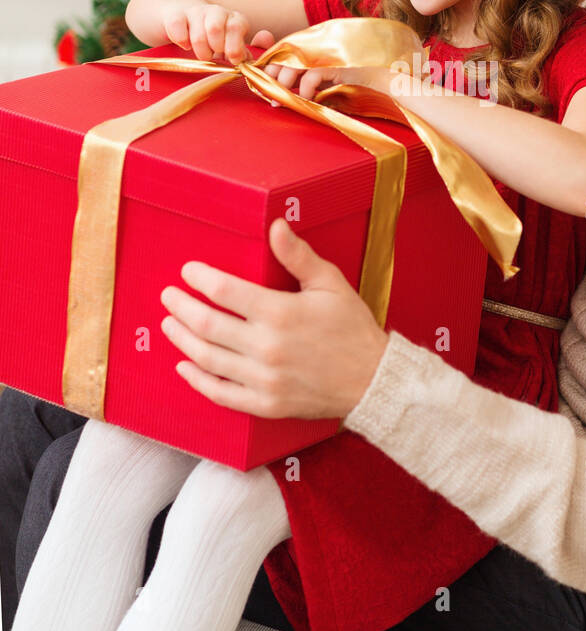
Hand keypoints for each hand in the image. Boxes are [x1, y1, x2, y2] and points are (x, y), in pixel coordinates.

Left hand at [160, 217, 388, 418]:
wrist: (373, 380)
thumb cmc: (352, 328)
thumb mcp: (330, 283)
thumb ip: (297, 255)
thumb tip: (275, 226)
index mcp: (280, 313)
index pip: (224, 291)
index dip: (200, 278)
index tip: (188, 271)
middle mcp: (266, 348)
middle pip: (206, 325)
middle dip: (180, 307)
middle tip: (168, 296)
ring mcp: (264, 380)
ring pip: (207, 358)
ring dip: (181, 339)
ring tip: (169, 324)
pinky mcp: (265, 404)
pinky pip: (221, 393)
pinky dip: (197, 380)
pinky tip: (184, 365)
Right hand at [161, 0, 266, 65]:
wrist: (186, 21)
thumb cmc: (216, 41)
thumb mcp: (235, 47)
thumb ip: (253, 49)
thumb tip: (266, 37)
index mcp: (235, 19)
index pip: (236, 27)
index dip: (234, 47)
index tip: (232, 60)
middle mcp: (217, 12)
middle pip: (216, 29)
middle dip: (215, 50)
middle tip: (214, 56)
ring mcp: (196, 12)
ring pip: (198, 34)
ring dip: (200, 50)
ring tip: (203, 54)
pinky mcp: (177, 15)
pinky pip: (178, 28)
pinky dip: (181, 41)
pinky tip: (185, 45)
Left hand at [250, 29, 391, 102]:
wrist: (394, 83)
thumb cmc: (365, 83)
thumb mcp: (333, 77)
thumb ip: (314, 75)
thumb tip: (288, 85)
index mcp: (323, 40)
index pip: (289, 45)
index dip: (275, 60)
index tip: (268, 78)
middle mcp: (325, 42)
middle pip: (287, 53)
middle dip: (274, 74)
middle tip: (271, 94)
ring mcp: (332, 52)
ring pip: (294, 65)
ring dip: (284, 84)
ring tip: (284, 99)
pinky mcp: (339, 65)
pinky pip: (311, 76)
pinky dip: (305, 90)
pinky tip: (308, 99)